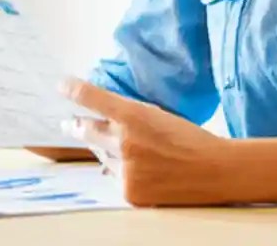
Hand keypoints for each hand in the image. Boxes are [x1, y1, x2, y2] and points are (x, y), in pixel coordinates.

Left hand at [59, 78, 231, 206]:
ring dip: (107, 151)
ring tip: (129, 150)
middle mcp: (123, 142)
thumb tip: (102, 116)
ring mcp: (124, 169)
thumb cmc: (190, 138)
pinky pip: (114, 177)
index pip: (92, 98)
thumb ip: (130, 115)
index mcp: (133, 115)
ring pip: (101, 156)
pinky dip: (121, 172)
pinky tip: (139, 170)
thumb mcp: (158, 114)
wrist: (214, 170)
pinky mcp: (129, 191)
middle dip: (76, 125)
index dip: (73, 89)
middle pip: (85, 129)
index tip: (61, 85)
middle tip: (68, 123)